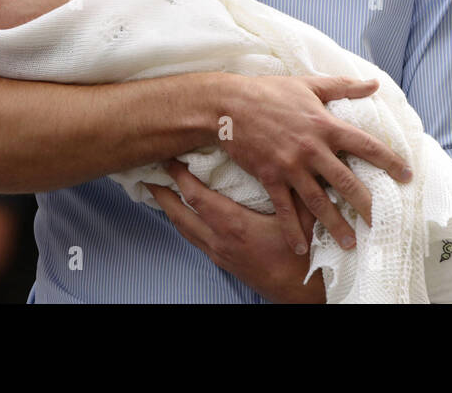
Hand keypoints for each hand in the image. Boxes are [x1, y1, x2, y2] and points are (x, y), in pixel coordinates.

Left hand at [145, 160, 324, 303]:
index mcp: (234, 225)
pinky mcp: (221, 261)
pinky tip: (182, 214)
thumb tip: (296, 164)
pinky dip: (182, 222)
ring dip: (168, 208)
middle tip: (148, 172)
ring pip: (183, 228)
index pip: (196, 197)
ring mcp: (218, 252)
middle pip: (179, 213)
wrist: (298, 294)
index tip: (170, 158)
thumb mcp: (303, 219)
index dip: (179, 177)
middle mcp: (219, 240)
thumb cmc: (300, 258)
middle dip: (161, 192)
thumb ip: (296, 192)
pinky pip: (193, 238)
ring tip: (158, 190)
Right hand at [216, 72, 411, 256]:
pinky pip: (285, 209)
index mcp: (325, 125)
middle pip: (346, 182)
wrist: (229, 105)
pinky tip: (301, 247)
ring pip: (318, 201)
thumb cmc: (270, 92)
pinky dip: (293, 230)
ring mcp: (291, 166)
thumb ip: (344, 86)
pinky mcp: (270, 177)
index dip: (389, 161)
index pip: (365, 145)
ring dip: (335, 224)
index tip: (407, 176)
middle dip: (366, 204)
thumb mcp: (309, 84)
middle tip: (382, 223)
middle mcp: (312, 149)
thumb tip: (375, 83)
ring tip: (350, 243)